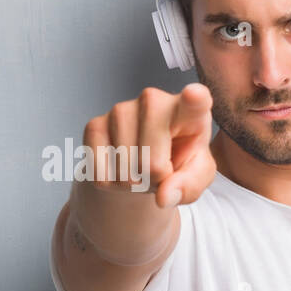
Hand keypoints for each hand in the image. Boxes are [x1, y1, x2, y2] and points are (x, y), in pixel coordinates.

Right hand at [82, 82, 215, 208]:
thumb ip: (189, 186)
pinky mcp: (95, 124)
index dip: (194, 100)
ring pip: (124, 171)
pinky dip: (111, 183)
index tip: (195, 95)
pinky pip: (100, 173)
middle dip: (154, 181)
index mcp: (190, 110)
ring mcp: (120, 109)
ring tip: (141, 169)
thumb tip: (164, 196)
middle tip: (160, 172)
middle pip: (151, 163)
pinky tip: (120, 167)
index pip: (195, 102)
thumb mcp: (196, 175)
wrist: (144, 160)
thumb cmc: (178, 159)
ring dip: (132, 184)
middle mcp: (153, 101)